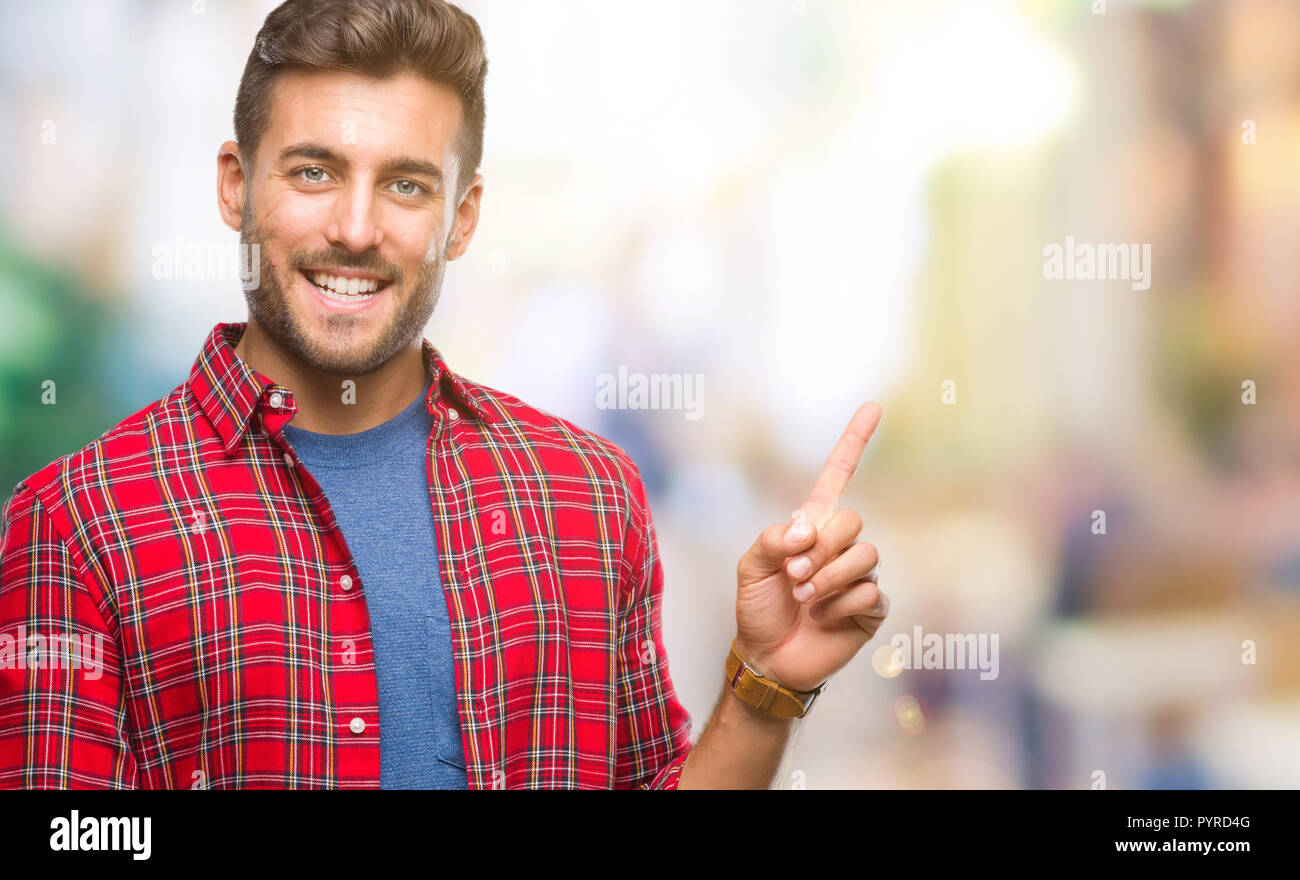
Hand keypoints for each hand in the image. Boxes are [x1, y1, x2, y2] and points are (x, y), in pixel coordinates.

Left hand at [733, 402, 886, 692]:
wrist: (767, 659)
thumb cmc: (758, 610)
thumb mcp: (749, 567)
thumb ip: (773, 538)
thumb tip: (808, 528)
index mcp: (812, 527)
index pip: (838, 476)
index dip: (854, 441)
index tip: (873, 406)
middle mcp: (840, 546)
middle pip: (853, 520)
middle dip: (822, 548)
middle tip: (795, 574)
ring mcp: (859, 576)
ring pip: (865, 556)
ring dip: (828, 578)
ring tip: (805, 598)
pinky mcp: (871, 607)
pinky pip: (871, 591)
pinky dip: (840, 605)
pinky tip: (823, 618)